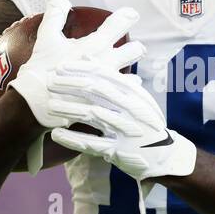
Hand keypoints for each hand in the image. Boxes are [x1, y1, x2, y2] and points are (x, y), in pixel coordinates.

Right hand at [8, 0, 144, 129]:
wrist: (37, 104)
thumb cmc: (42, 70)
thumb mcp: (46, 38)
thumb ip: (55, 16)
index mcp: (95, 45)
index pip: (119, 23)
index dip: (127, 16)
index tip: (130, 15)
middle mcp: (107, 63)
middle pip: (135, 50)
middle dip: (134, 48)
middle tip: (131, 48)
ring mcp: (109, 84)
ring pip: (133, 76)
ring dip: (131, 73)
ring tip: (124, 74)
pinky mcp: (107, 103)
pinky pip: (125, 96)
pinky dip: (124, 93)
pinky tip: (118, 92)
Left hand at [45, 63, 196, 181]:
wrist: (165, 156)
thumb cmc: (144, 124)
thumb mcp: (138, 99)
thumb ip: (114, 81)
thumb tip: (89, 56)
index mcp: (135, 94)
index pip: (105, 75)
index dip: (81, 69)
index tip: (60, 66)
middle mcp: (132, 109)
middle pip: (96, 91)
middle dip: (71, 85)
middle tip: (49, 83)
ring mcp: (126, 130)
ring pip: (93, 115)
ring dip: (69, 109)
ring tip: (49, 106)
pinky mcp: (120, 151)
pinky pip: (93, 144)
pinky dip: (73, 138)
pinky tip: (56, 134)